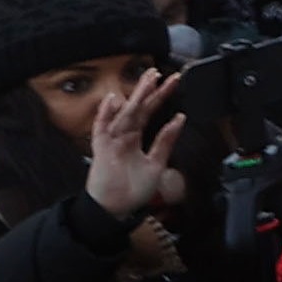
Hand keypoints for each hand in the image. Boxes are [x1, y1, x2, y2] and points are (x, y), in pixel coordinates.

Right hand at [80, 69, 195, 224]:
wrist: (116, 210)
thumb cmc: (133, 190)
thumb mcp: (157, 164)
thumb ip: (166, 142)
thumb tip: (180, 119)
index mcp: (135, 139)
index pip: (150, 112)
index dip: (160, 97)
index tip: (171, 81)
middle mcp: (123, 137)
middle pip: (137, 109)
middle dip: (147, 90)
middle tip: (158, 72)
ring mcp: (112, 142)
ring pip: (124, 115)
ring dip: (135, 97)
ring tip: (146, 81)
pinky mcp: (102, 151)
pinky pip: (101, 130)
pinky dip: (105, 116)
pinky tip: (112, 100)